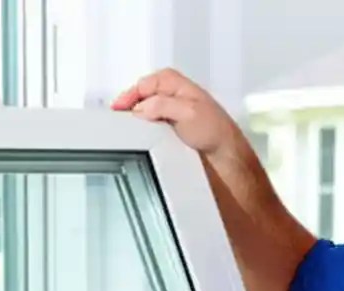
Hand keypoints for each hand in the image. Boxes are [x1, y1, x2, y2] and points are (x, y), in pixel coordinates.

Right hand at [111, 68, 243, 159]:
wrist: (225, 154)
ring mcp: (171, 111)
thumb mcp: (187, 112)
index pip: (144, 84)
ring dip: (137, 119)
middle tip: (121, 118)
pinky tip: (144, 138)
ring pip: (145, 110)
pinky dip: (144, 130)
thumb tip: (141, 108)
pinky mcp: (171, 127)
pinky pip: (151, 125)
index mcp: (176, 83)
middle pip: (142, 95)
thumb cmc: (216, 130)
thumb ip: (162, 105)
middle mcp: (172, 95)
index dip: (129, 95)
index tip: (118, 108)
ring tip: (131, 129)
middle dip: (131, 105)